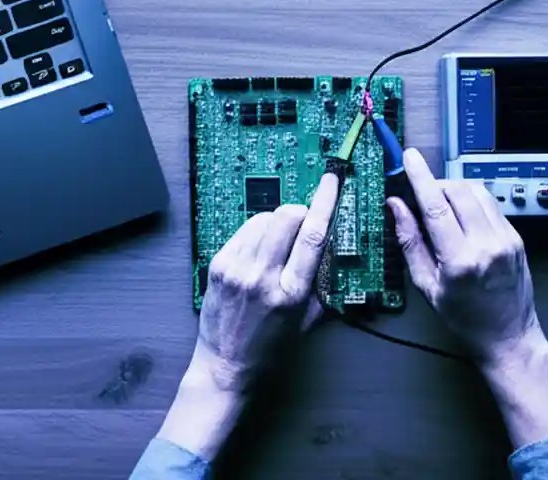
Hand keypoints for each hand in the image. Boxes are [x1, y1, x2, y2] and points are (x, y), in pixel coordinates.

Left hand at [156, 174, 339, 459]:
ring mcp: (236, 269)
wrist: (225, 366)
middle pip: (285, 218)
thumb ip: (321, 283)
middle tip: (302, 225)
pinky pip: (242, 232)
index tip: (330, 181)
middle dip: (299, 212)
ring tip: (277, 247)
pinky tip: (257, 254)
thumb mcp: (307, 320)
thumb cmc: (270, 348)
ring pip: (262, 220)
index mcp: (291, 292)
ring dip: (276, 224)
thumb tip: (327, 245)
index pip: (312, 236)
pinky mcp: (217, 266)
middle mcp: (262, 277)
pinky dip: (256, 235)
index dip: (324, 202)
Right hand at [388, 149, 537, 363]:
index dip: (420, 177)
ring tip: (441, 208)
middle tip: (420, 194)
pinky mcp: (516, 237)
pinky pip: (490, 205)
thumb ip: (410, 242)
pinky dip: (471, 203)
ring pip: (477, 192)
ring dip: (455, 190)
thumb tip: (396, 207)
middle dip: (436, 184)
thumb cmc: (465, 317)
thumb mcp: (427, 285)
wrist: (509, 336)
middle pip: (458, 191)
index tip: (410, 158)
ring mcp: (506, 239)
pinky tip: (462, 220)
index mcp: (460, 260)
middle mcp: (487, 244)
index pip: (436, 206)